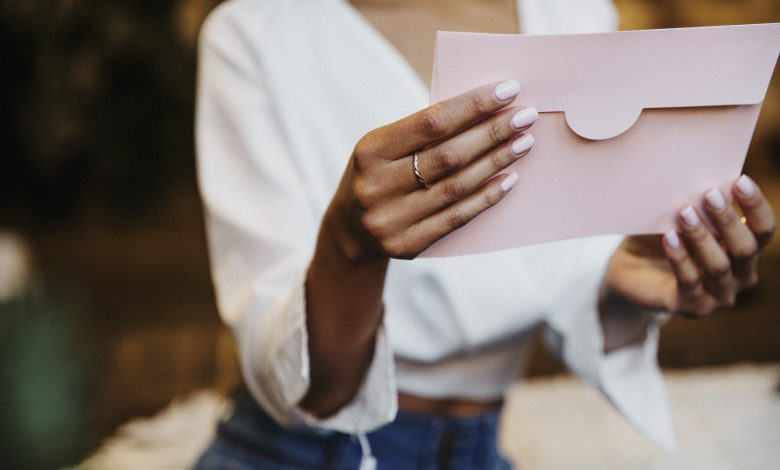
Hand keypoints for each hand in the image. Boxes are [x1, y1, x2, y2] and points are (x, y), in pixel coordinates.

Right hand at [324, 80, 537, 260]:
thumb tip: (485, 110)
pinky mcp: (407, 244)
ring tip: (524, 143)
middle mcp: (378, 186)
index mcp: (371, 151)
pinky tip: (508, 179)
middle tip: (526, 116)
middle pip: (449, 155)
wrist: (350, 231)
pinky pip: (457, 217)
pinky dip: (486, 197)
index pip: (431, 122)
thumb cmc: (379, 174)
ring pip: (457, 186)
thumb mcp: (385, 147)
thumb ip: (423, 133)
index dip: (473, 105)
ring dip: (496, 162)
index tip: (508, 89)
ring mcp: (391, 219)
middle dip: (493, 132)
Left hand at [605, 175, 775, 317]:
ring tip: (684, 212)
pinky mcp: (692, 307)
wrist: (630, 273)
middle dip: (728, 220)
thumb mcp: (679, 218)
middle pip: (746, 249)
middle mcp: (740, 276)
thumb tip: (699, 176)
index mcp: (745, 250)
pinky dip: (680, 257)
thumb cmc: (661, 238)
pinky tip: (669, 237)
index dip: (755, 206)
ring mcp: (719, 296)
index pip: (764, 229)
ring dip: (702, 237)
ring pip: (718, 266)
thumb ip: (694, 203)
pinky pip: (689, 281)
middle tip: (709, 194)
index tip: (739, 180)